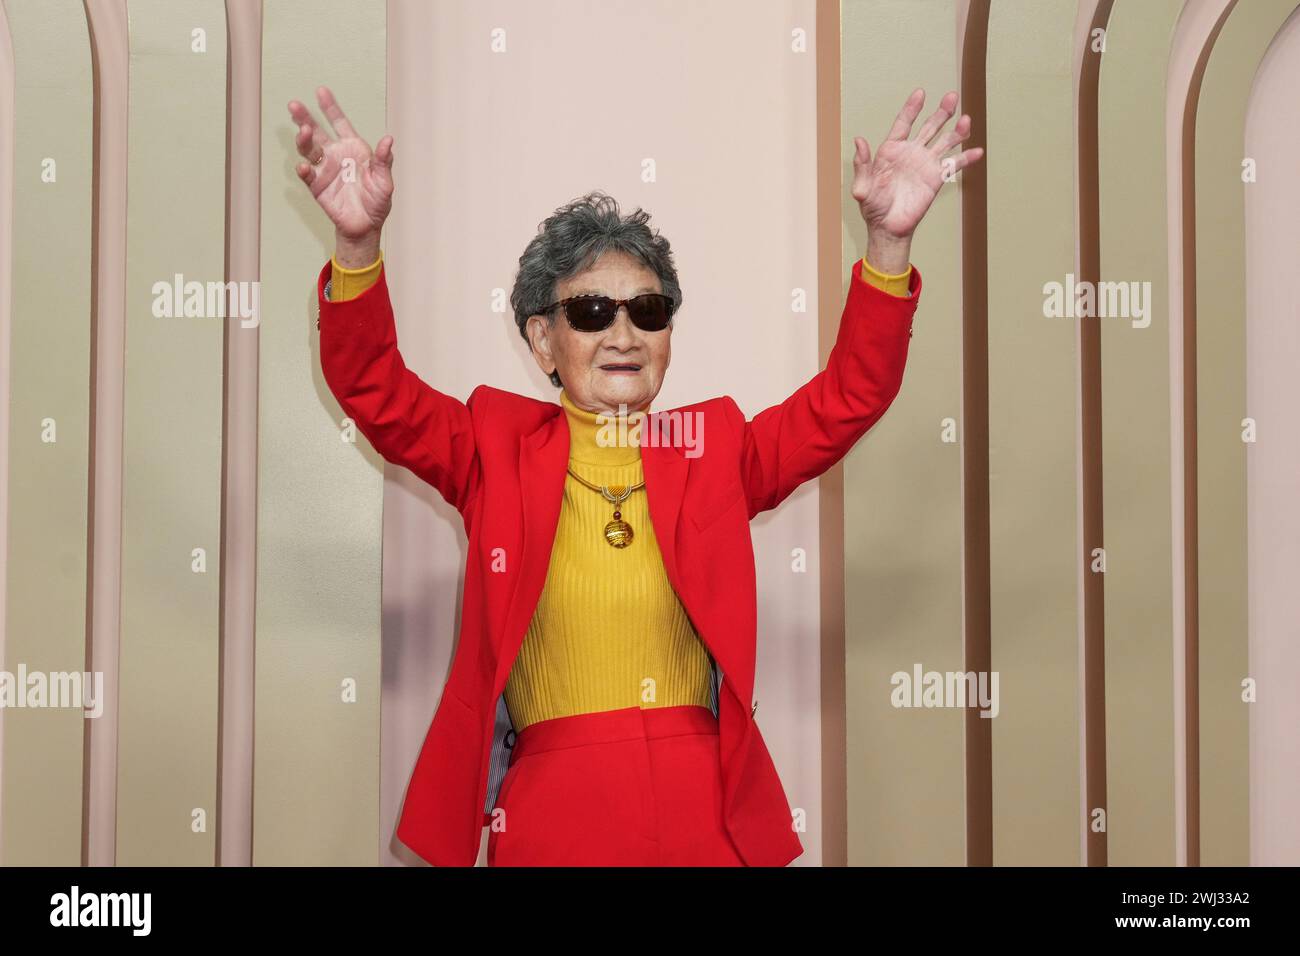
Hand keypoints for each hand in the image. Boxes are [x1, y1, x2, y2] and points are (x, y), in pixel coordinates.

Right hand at [288, 86, 393, 242]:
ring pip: (309, 149)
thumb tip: (388, 139)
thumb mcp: (385, 180)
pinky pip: (308, 175)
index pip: (339, 123)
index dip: (330, 108)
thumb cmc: (377, 201)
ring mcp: (324, 169)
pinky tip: (304, 166)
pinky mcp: (317, 186)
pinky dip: (304, 170)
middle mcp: (335, 154)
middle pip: (317, 132)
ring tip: (303, 132)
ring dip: (304, 140)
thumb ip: (384, 161)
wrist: (366, 226)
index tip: (321, 91)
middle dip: (305, 118)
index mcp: (353, 148)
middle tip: (294, 105)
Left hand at [852, 89, 981, 243]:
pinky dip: (966, 158)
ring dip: (957, 131)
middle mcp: (911, 152)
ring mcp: (925, 164)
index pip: (903, 122)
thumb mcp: (862, 186)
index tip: (920, 93)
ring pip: (945, 141)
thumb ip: (861, 164)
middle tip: (952, 96)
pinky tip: (977, 152)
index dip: (912, 108)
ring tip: (966, 120)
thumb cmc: (873, 207)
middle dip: (941, 112)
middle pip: (929, 126)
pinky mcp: (936, 178)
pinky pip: (953, 165)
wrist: (888, 227)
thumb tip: (859, 140)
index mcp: (891, 150)